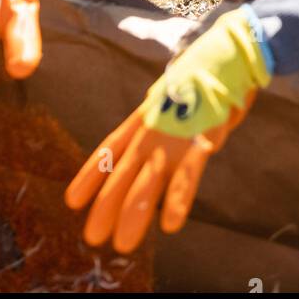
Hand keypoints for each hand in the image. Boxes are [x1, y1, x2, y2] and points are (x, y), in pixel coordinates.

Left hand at [64, 6, 272, 251]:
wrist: (226, 54)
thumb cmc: (199, 81)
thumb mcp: (167, 101)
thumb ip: (156, 126)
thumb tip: (147, 150)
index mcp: (143, 118)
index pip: (110, 148)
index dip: (91, 175)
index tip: (72, 201)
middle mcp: (152, 129)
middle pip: (123, 173)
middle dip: (106, 206)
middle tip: (93, 238)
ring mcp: (175, 135)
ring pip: (149, 181)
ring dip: (134, 213)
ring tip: (123, 244)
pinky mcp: (202, 139)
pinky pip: (188, 175)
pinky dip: (179, 199)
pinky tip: (171, 224)